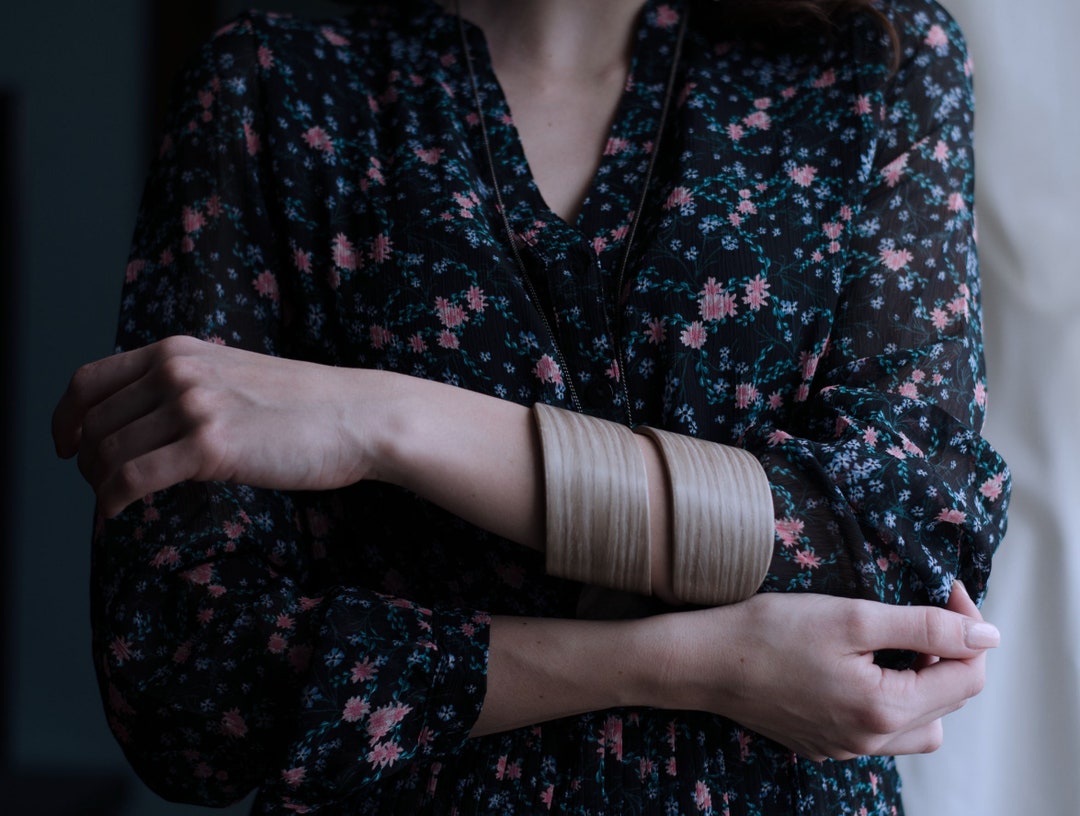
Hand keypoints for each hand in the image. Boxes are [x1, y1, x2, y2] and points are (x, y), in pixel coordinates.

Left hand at [52, 335, 387, 516]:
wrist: (359, 415)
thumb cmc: (309, 406)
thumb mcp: (236, 376)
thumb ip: (191, 387)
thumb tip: (150, 424)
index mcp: (180, 351)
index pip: (91, 380)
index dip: (66, 417)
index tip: (65, 443)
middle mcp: (178, 372)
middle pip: (94, 423)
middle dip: (86, 461)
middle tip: (101, 486)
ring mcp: (193, 407)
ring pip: (108, 454)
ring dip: (99, 486)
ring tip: (114, 503)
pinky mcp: (211, 447)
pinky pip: (133, 479)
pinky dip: (113, 502)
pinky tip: (117, 515)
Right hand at [653, 583, 996, 760]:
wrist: (703, 662)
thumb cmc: (768, 633)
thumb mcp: (851, 617)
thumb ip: (924, 625)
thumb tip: (986, 636)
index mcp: (885, 709)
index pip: (967, 676)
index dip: (968, 628)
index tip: (946, 590)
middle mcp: (872, 739)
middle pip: (949, 702)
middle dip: (948, 653)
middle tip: (920, 610)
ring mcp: (847, 747)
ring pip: (920, 724)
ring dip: (924, 683)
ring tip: (895, 644)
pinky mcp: (825, 743)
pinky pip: (881, 729)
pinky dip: (889, 698)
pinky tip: (861, 667)